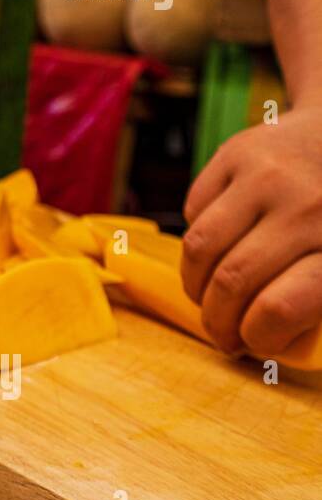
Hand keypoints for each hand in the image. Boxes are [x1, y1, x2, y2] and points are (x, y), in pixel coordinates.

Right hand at [181, 104, 321, 355]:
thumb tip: (278, 339)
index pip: (281, 307)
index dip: (258, 337)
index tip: (255, 345)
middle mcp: (306, 207)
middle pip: (233, 282)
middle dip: (218, 322)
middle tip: (222, 336)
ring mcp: (265, 175)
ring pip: (199, 249)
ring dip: (195, 286)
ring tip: (207, 299)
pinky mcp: (234, 154)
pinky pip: (193, 211)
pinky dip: (200, 239)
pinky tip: (220, 246)